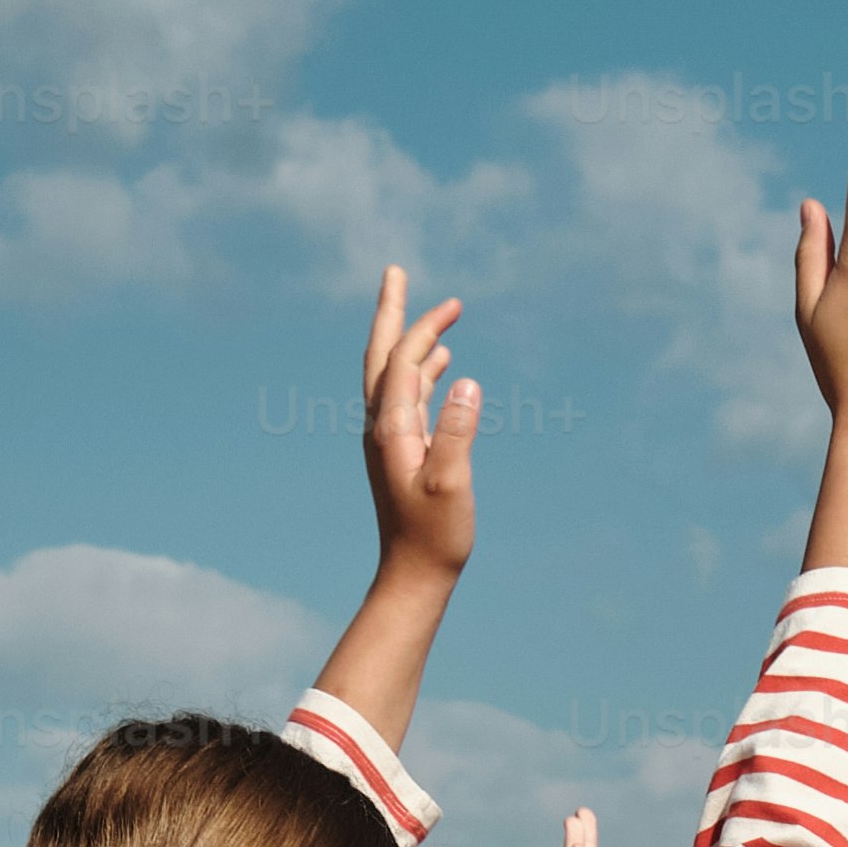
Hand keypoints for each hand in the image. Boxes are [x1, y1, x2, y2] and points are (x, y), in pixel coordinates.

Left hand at [356, 268, 477, 581]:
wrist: (413, 576)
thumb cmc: (435, 537)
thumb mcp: (452, 485)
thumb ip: (458, 432)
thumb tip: (465, 380)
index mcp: (391, 429)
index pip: (403, 363)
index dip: (423, 328)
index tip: (452, 305)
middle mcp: (382, 427)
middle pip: (382, 355)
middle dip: (392, 312)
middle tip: (395, 270)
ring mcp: (390, 438)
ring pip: (394, 373)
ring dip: (410, 339)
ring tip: (436, 314)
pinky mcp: (402, 450)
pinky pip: (408, 397)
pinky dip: (422, 371)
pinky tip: (442, 364)